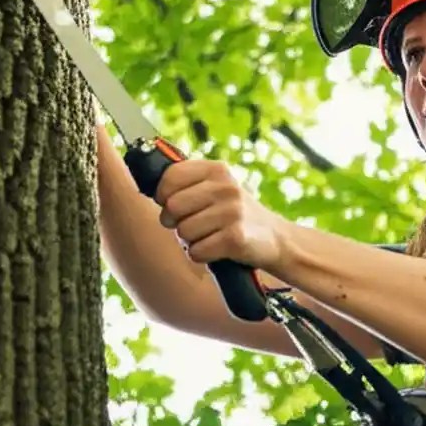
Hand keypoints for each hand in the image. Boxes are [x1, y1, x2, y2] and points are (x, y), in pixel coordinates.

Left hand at [154, 159, 286, 270]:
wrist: (276, 239)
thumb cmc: (235, 214)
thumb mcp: (218, 187)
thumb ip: (188, 182)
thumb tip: (149, 184)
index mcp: (217, 169)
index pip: (170, 177)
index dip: (164, 196)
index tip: (173, 204)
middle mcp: (225, 187)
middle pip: (172, 207)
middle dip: (175, 222)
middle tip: (192, 225)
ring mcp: (232, 212)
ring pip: (183, 232)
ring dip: (191, 240)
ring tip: (210, 236)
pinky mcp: (235, 238)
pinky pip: (196, 252)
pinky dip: (202, 255)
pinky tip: (218, 249)